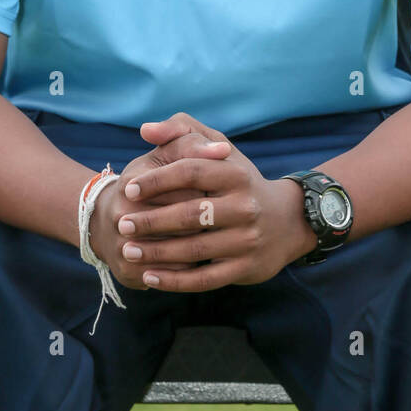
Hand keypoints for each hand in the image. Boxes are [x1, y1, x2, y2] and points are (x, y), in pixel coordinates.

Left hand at [109, 111, 317, 291]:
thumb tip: (145, 129)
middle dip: (151, 221)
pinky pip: (204, 279)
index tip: (129, 189)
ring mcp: (247, 240)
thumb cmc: (240, 181)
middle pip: (190, 214)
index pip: (191, 172)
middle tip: (122, 223)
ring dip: (156, 253)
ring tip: (128, 250)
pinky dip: (174, 281)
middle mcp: (245, 206)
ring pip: (194, 249)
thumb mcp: (220, 148)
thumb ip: (183, 130)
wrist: (288, 222)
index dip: (157, 180)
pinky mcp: (245, 268)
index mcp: (236, 174)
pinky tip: (150, 278)